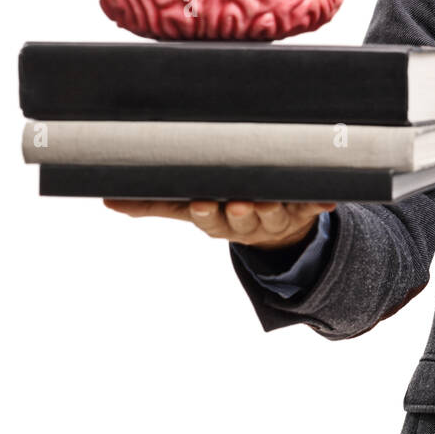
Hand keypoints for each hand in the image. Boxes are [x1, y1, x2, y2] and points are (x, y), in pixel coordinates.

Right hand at [102, 199, 335, 249]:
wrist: (274, 234)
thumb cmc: (224, 209)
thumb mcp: (188, 206)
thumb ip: (152, 202)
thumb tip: (106, 199)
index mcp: (219, 220)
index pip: (209, 219)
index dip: (207, 213)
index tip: (203, 204)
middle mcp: (248, 220)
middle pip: (243, 218)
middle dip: (241, 212)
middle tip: (241, 203)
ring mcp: (277, 215)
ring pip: (276, 213)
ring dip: (276, 208)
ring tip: (273, 199)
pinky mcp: (304, 208)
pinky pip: (315, 205)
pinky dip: (321, 202)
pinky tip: (329, 199)